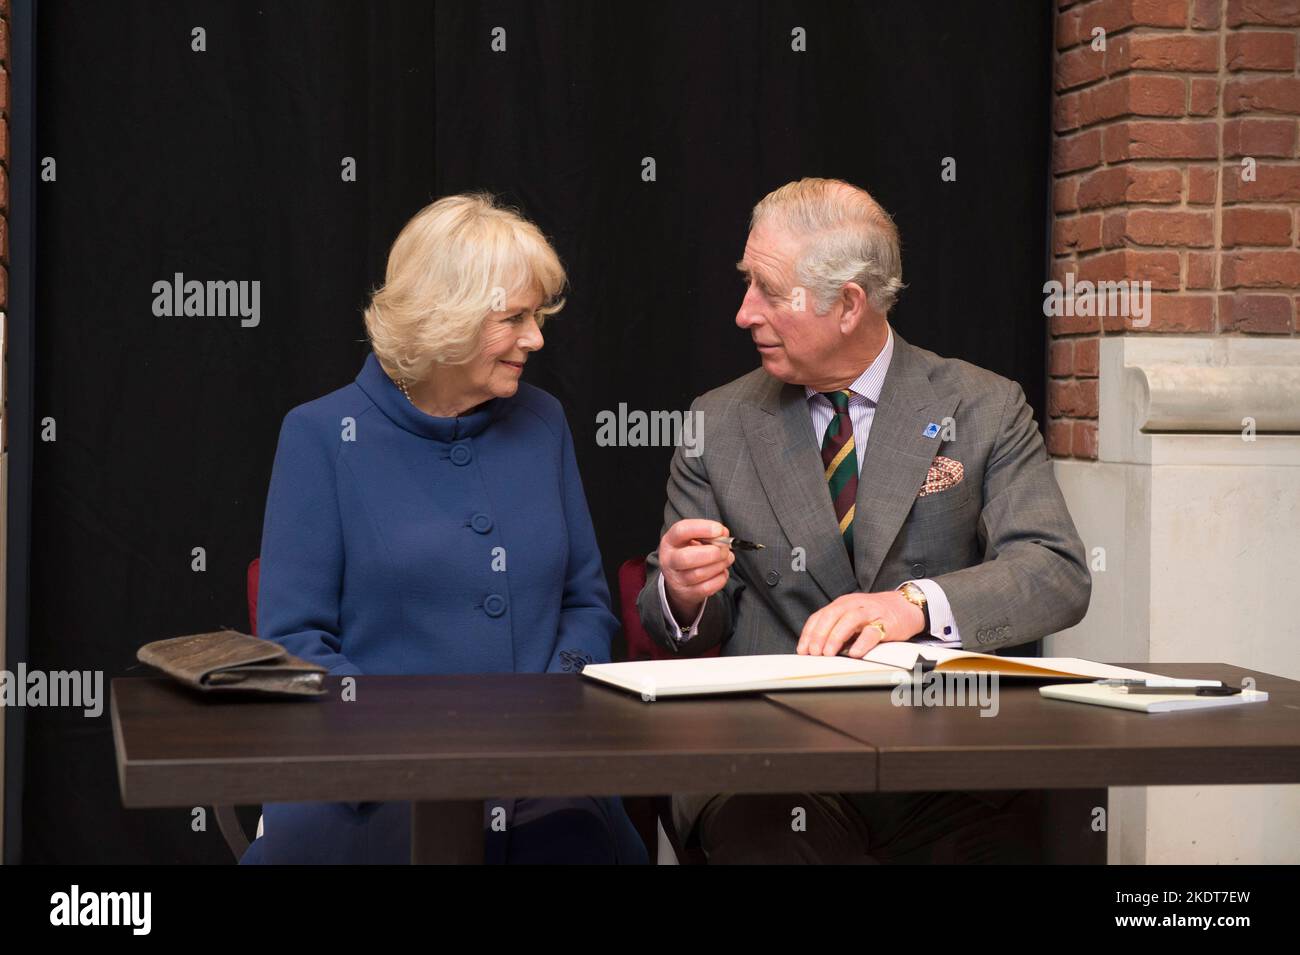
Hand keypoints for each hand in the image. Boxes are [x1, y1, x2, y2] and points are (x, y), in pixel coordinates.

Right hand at [659, 519, 734, 620]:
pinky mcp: (687, 593)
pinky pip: (706, 588)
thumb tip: (723, 534)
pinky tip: (722, 571)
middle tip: (725, 549)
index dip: (702, 528)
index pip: (681, 531)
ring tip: (726, 559)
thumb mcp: (693, 539)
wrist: (679, 579)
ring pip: (699, 574)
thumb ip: (708, 534)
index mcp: (670, 541)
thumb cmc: (690, 553)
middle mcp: (669, 560)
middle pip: (687, 557)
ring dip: (719, 565)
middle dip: (712, 553)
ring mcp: (676, 579)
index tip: (719, 530)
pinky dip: (719, 579)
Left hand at [797, 590, 925, 656]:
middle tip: (814, 652)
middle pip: (832, 616)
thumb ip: (836, 627)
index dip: (809, 633)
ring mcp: (870, 612)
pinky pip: (873, 632)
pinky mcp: (886, 623)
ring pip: (849, 620)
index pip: (820, 616)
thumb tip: (817, 649)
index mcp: (843, 604)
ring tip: (829, 653)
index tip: (803, 649)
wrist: (906, 606)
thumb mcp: (852, 616)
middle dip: (819, 635)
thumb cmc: (876, 614)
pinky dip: (862, 642)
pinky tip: (856, 653)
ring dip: (836, 637)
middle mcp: (854, 604)